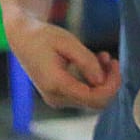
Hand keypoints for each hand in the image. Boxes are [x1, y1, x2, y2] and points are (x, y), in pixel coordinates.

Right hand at [4, 16, 120, 109]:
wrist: (23, 39)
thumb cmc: (44, 37)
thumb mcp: (68, 42)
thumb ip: (86, 61)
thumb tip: (102, 80)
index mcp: (56, 84)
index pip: (94, 98)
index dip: (111, 85)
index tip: (116, 63)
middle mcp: (56, 97)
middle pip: (95, 102)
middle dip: (109, 82)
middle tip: (112, 59)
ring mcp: (57, 99)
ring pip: (91, 98)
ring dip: (102, 79)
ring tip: (103, 55)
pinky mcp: (60, 95)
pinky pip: (84, 93)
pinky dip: (94, 79)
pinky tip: (96, 60)